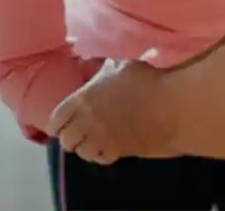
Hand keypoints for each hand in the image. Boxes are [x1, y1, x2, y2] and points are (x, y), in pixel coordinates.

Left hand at [46, 58, 174, 165]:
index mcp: (82, 99)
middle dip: (70, 137)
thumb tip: (93, 64)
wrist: (169, 105)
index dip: (56, 123)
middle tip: (79, 130)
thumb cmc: (145, 81)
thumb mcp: (118, 65)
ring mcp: (102, 139)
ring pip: (82, 153)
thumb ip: (101, 69)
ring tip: (93, 139)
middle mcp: (87, 122)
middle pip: (66, 141)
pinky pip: (101, 159)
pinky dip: (101, 154)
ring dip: (85, 147)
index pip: (55, 121)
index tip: (61, 122)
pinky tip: (108, 145)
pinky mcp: (118, 151)